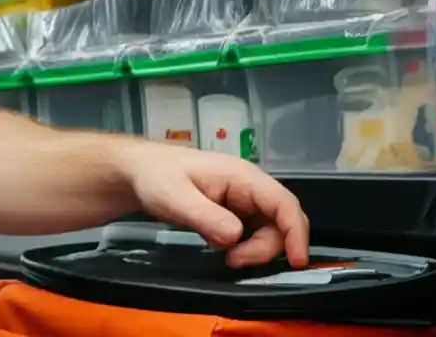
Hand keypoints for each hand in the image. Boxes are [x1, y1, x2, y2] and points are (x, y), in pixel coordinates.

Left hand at [121, 141, 309, 268]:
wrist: (139, 173)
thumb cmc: (156, 177)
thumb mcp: (175, 197)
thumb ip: (206, 216)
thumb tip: (235, 237)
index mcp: (242, 176)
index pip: (284, 203)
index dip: (296, 233)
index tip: (296, 262)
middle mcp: (249, 188)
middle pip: (281, 223)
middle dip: (266, 248)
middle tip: (234, 260)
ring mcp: (243, 201)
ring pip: (269, 232)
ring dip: (254, 250)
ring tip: (225, 256)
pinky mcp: (235, 213)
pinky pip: (253, 235)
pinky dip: (244, 248)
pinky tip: (221, 249)